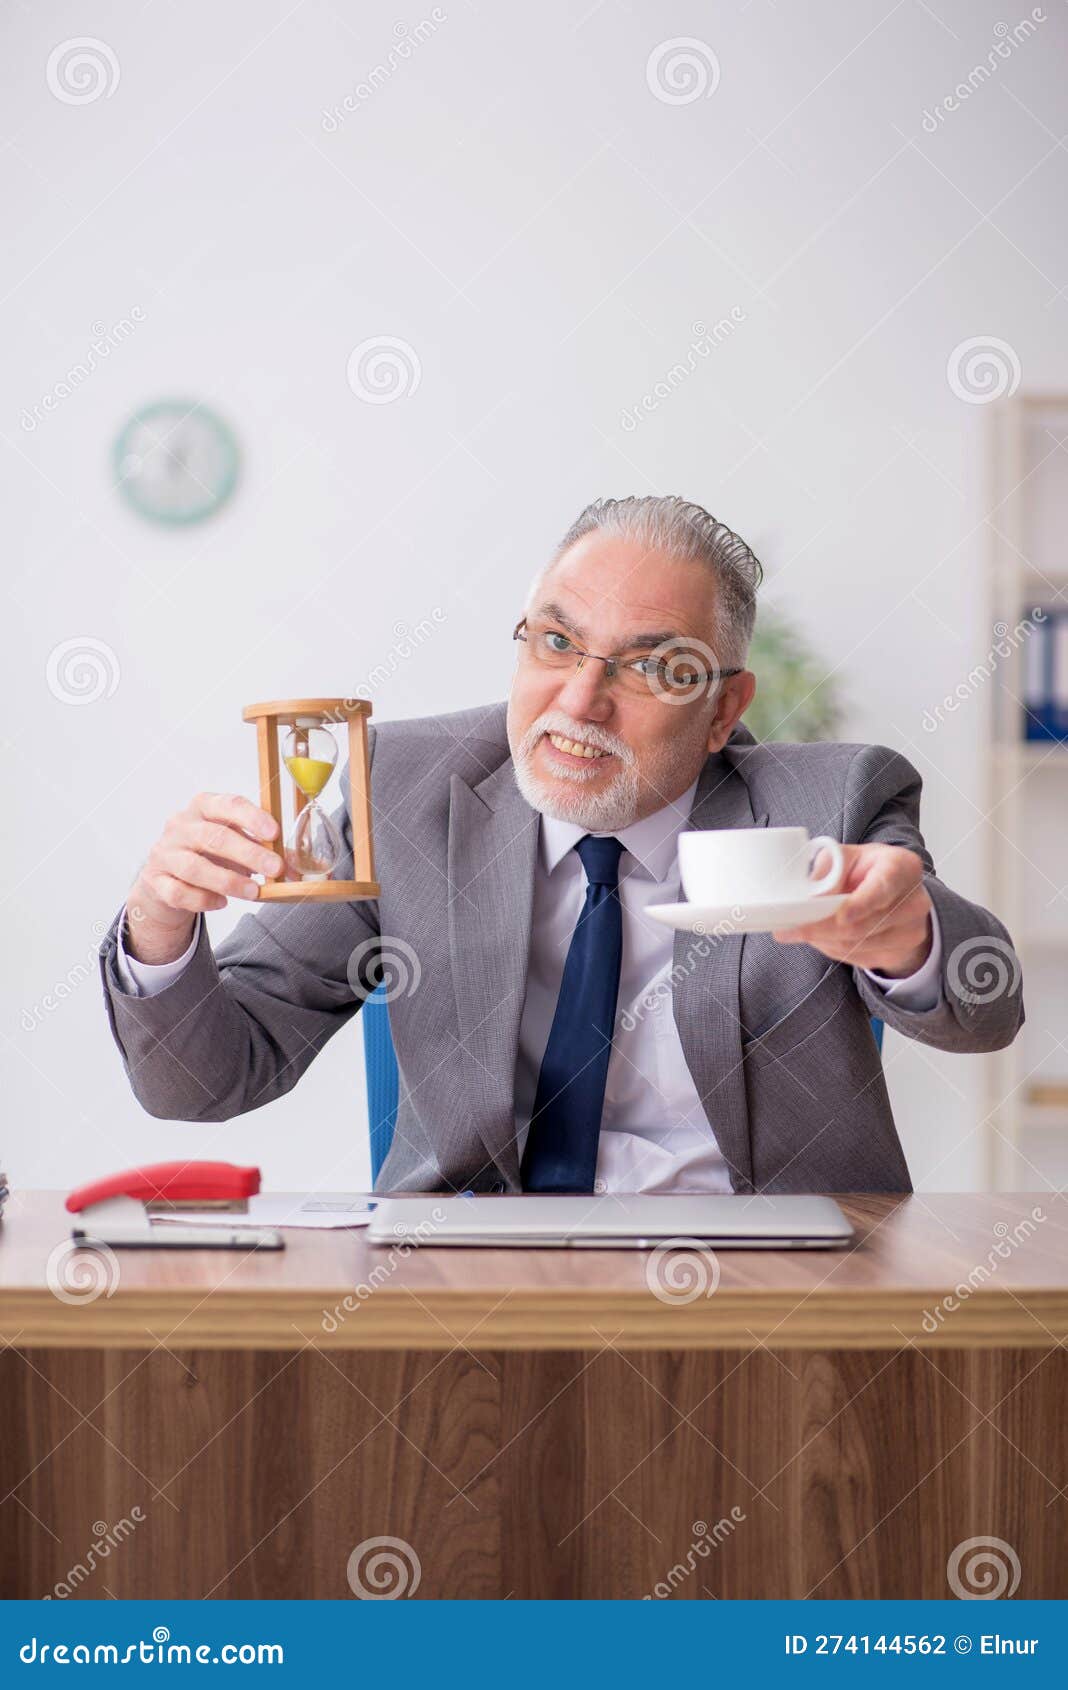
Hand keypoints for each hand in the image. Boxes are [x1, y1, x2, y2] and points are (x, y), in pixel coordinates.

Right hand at [126, 793, 281, 963]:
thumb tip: (295, 869)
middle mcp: (180, 826)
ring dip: (228, 880)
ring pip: (194, 867)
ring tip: (253, 891)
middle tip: (275, 868)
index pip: (227, 804)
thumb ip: (264, 851)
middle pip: (213, 837)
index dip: (252, 817)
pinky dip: (202, 899)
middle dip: (248, 853)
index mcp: (203, 807)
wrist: (168, 877)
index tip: (274, 833)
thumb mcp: (236, 843)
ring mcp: (165, 853)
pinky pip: (179, 892)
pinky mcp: (156, 881)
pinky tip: (221, 902)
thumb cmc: (209, 854)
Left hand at [772, 842, 932, 975]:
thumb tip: (805, 897)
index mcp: (902, 867)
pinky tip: (823, 936)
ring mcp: (911, 929)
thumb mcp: (844, 858)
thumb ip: (826, 871)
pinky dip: (834, 949)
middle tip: (790, 928)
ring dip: (823, 940)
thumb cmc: (864, 870)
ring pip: (857, 945)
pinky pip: (859, 958)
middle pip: (865, 924)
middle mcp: (914, 900)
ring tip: (801, 929)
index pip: (883, 888)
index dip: (861, 904)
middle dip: (822, 928)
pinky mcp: (900, 952)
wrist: (891, 892)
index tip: (842, 916)